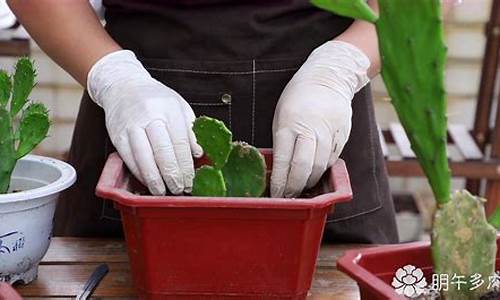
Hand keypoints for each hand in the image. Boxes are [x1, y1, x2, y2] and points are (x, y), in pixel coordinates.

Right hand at [87, 50, 201, 195]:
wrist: (123, 85)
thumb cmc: (155, 98)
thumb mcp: (179, 106)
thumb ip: (190, 129)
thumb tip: (199, 153)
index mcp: (169, 109)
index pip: (180, 143)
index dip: (186, 165)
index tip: (191, 180)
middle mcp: (149, 116)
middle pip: (163, 152)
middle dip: (173, 176)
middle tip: (180, 189)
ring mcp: (131, 126)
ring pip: (144, 158)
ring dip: (155, 179)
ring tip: (163, 191)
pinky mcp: (117, 135)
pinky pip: (129, 159)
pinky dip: (140, 173)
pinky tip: (148, 181)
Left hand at [271, 41, 369, 197]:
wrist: (328, 77)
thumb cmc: (298, 96)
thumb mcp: (281, 115)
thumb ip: (282, 141)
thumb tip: (280, 170)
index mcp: (289, 124)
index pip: (283, 161)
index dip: (279, 182)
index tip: (275, 193)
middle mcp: (310, 130)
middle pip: (304, 168)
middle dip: (295, 187)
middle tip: (289, 196)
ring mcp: (328, 133)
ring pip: (319, 167)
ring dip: (309, 182)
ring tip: (301, 188)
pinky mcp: (342, 135)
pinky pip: (331, 160)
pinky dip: (322, 170)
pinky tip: (315, 174)